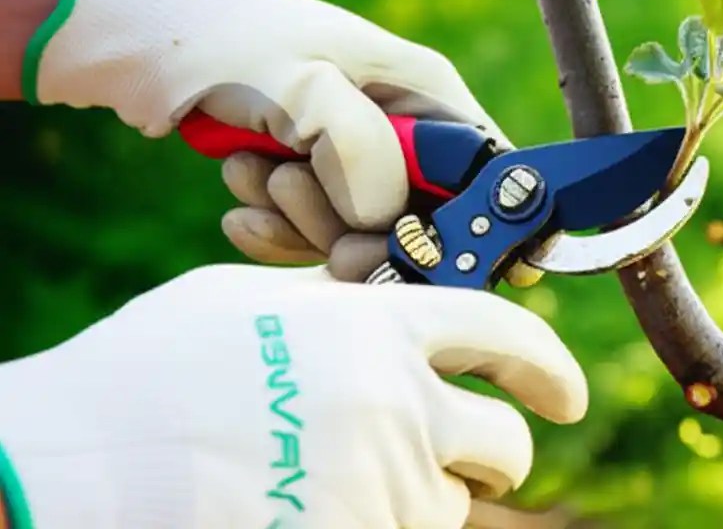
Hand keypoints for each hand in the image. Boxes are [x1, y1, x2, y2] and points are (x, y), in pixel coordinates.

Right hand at [0, 264, 587, 528]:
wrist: (72, 464)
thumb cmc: (147, 371)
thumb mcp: (245, 302)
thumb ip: (332, 304)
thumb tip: (378, 302)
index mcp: (377, 328)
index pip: (504, 335)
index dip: (548, 366)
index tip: (565, 395)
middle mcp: (396, 403)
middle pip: (504, 442)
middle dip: (498, 454)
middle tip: (477, 460)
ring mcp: (375, 484)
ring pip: (448, 509)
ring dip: (421, 500)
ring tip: (346, 482)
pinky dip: (377, 528)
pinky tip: (318, 508)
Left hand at [27, 0, 537, 281]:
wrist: (139, 35)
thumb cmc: (224, 39)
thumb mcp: (300, 83)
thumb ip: (361, 148)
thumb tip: (387, 221)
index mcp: (425, 90)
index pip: (490, 175)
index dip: (474, 228)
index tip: (418, 255)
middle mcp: (404, 126)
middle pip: (424, 221)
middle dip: (357, 228)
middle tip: (291, 187)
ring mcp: (358, 157)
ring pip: (364, 237)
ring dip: (300, 222)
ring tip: (252, 166)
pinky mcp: (316, 183)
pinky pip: (317, 238)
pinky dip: (276, 231)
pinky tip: (240, 197)